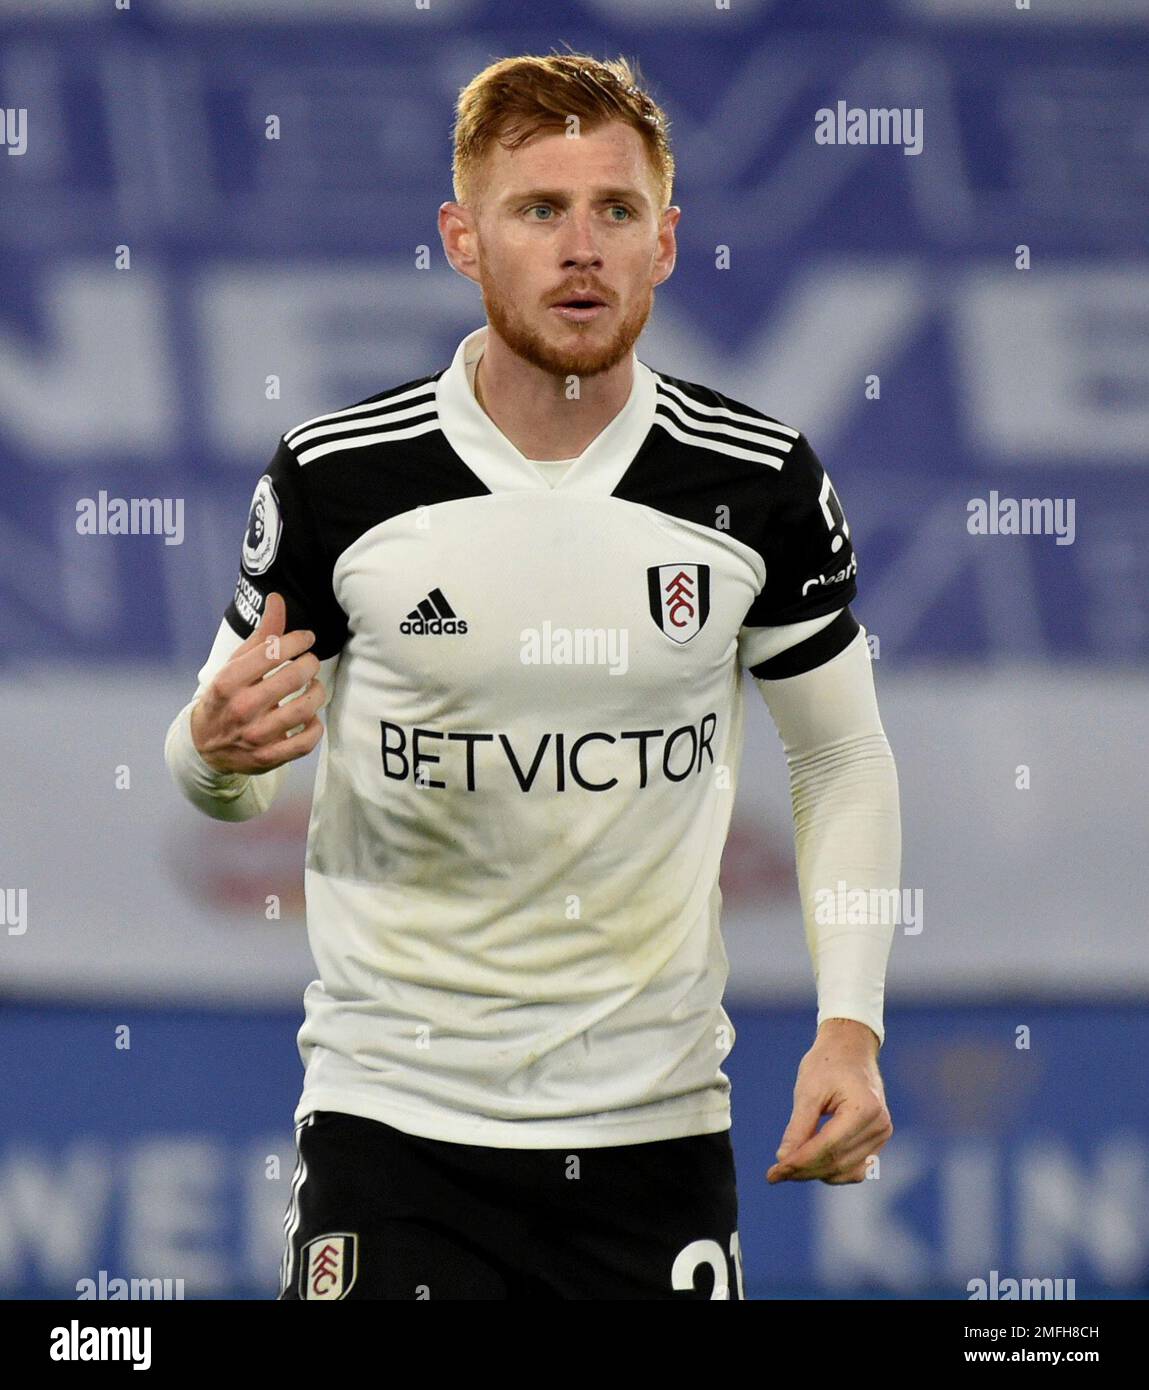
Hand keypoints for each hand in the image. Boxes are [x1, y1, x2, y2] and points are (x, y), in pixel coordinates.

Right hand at [190, 592, 326, 773]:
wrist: (205, 745)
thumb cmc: (226, 696)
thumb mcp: (236, 664)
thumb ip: (261, 635)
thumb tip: (277, 599)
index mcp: (229, 681)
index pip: (273, 652)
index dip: (297, 640)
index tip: (306, 639)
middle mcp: (242, 708)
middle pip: (293, 679)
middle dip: (309, 664)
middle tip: (310, 662)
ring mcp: (256, 736)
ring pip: (304, 710)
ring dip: (317, 693)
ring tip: (314, 686)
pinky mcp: (268, 757)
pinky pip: (305, 743)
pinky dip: (315, 728)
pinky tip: (311, 717)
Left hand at [766, 1018, 892, 1184]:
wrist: (850, 1048)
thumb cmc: (828, 1063)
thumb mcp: (808, 1090)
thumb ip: (798, 1127)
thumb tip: (783, 1159)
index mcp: (864, 1108)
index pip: (828, 1147)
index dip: (799, 1163)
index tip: (773, 1173)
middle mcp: (879, 1125)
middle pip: (837, 1162)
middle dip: (804, 1171)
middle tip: (775, 1174)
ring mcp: (883, 1133)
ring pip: (846, 1170)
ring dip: (817, 1173)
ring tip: (789, 1168)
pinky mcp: (879, 1139)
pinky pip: (856, 1167)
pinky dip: (833, 1170)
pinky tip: (810, 1165)